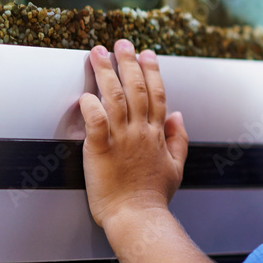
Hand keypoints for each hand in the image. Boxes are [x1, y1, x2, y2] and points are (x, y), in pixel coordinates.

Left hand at [79, 39, 187, 227]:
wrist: (138, 218)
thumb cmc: (154, 198)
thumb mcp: (176, 167)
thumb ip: (178, 139)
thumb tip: (177, 115)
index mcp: (156, 134)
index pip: (157, 93)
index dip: (152, 71)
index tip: (147, 54)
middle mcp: (139, 131)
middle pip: (135, 88)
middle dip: (128, 62)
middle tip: (121, 43)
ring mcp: (120, 139)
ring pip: (114, 98)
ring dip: (106, 73)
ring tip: (98, 54)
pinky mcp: (100, 151)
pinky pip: (95, 122)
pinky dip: (90, 107)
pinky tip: (85, 94)